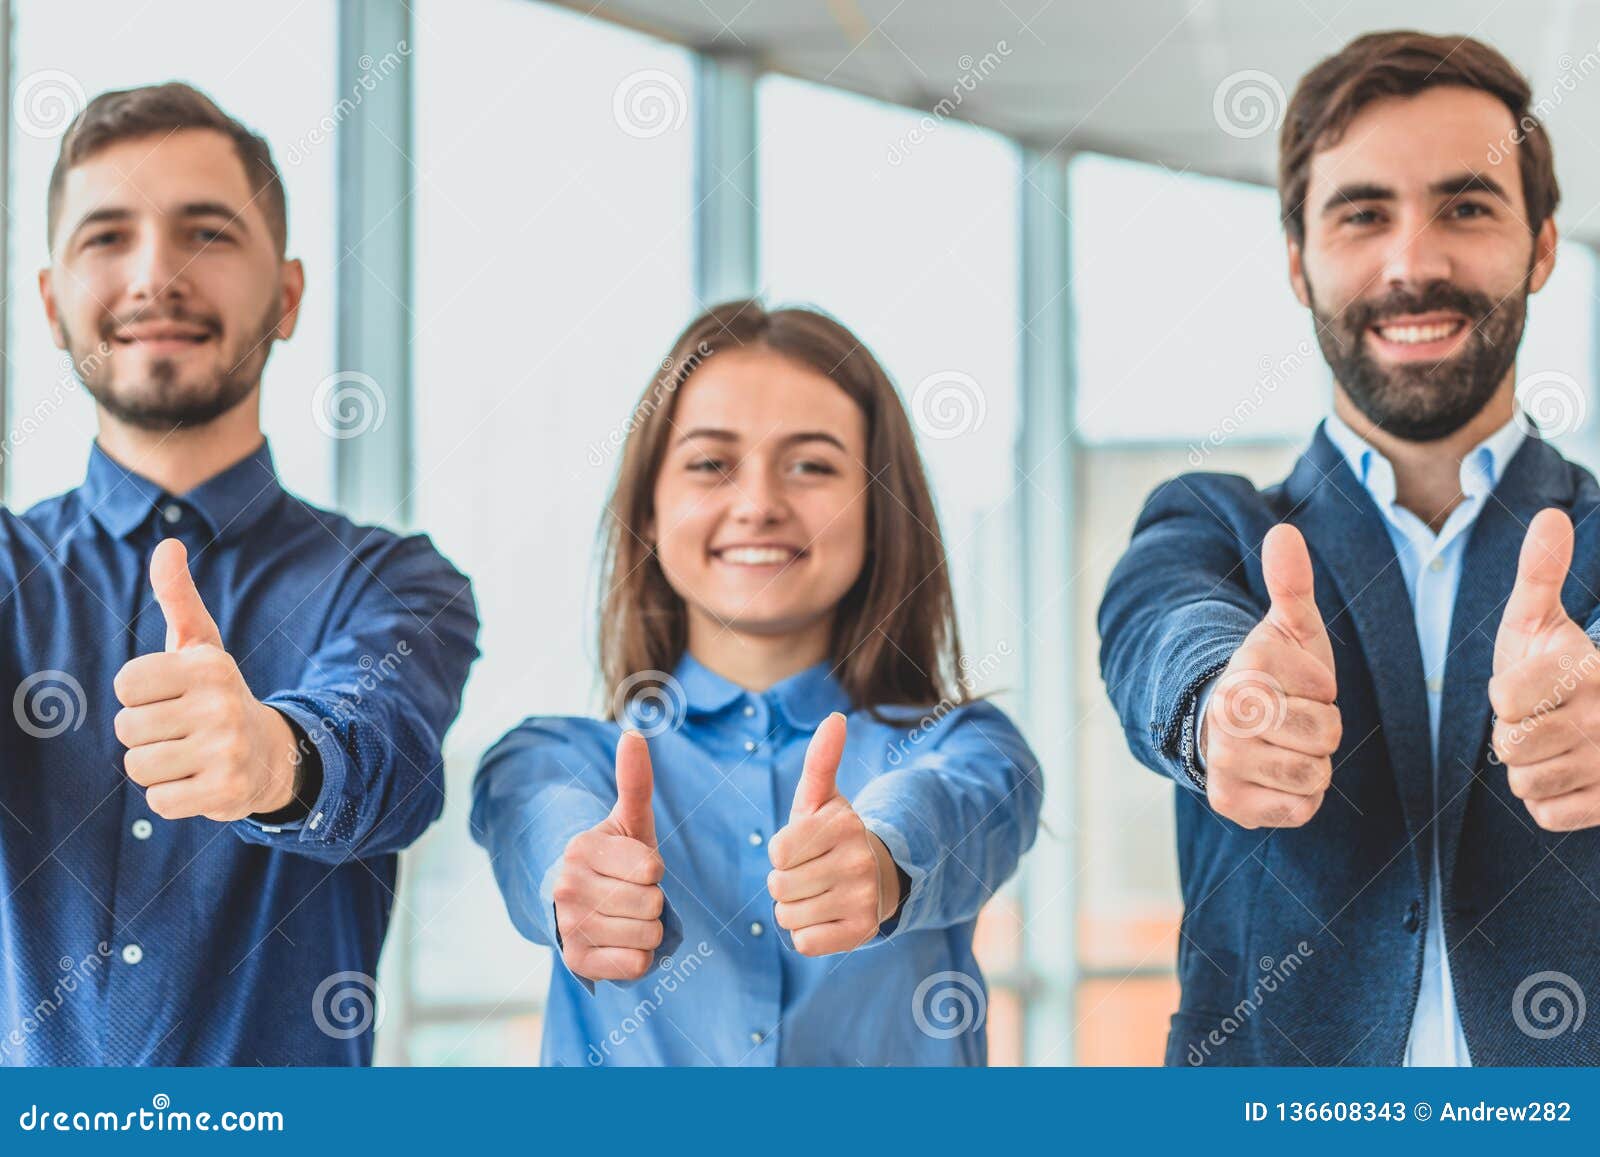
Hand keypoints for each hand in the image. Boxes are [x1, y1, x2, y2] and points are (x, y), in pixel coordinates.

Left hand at [113, 539, 300, 821]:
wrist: (271, 754)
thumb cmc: (216, 695)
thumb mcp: (200, 646)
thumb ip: (177, 598)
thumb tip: (168, 544)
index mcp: (209, 665)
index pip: (124, 686)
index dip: (139, 696)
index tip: (169, 696)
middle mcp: (222, 705)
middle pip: (126, 729)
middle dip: (145, 734)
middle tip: (180, 730)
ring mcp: (227, 751)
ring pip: (139, 767)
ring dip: (156, 767)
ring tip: (188, 756)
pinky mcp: (226, 793)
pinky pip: (158, 802)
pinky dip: (171, 798)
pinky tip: (198, 781)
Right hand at [552, 730, 666, 981]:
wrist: (578, 908)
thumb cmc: (615, 862)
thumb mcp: (628, 821)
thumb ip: (635, 781)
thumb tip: (634, 734)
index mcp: (581, 849)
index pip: (652, 867)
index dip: (654, 870)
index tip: (635, 868)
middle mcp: (566, 888)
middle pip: (652, 903)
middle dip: (653, 901)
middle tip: (630, 896)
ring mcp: (569, 927)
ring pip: (647, 935)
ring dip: (648, 930)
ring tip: (625, 918)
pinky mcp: (576, 963)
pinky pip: (636, 964)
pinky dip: (638, 957)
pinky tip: (620, 943)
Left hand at [767, 712, 901, 956]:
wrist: (877, 875)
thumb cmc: (833, 835)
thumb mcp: (822, 798)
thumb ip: (821, 760)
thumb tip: (834, 718)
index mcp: (843, 825)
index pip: (777, 850)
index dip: (782, 852)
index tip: (804, 847)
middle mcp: (858, 861)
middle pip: (779, 886)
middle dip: (785, 882)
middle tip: (810, 873)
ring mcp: (862, 899)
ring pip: (787, 915)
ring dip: (793, 908)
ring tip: (818, 893)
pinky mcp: (861, 933)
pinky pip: (804, 942)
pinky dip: (807, 933)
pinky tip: (826, 916)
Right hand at [1201, 523, 1341, 828]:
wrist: (1224, 726)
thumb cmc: (1273, 676)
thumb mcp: (1289, 629)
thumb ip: (1291, 583)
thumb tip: (1283, 531)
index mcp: (1245, 671)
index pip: (1326, 693)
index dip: (1322, 690)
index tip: (1296, 686)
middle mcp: (1225, 718)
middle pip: (1324, 737)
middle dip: (1320, 729)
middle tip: (1293, 718)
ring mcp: (1224, 764)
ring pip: (1313, 775)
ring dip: (1311, 764)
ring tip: (1285, 746)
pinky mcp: (1228, 804)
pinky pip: (1299, 810)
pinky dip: (1298, 798)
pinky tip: (1275, 776)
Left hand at [1490, 508, 1599, 830]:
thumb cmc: (1556, 665)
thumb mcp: (1540, 619)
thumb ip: (1540, 574)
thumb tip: (1550, 516)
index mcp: (1590, 671)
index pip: (1506, 700)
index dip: (1504, 695)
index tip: (1525, 686)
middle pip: (1512, 745)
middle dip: (1512, 734)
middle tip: (1538, 719)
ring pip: (1526, 783)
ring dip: (1528, 769)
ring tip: (1552, 745)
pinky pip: (1548, 815)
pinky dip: (1548, 801)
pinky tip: (1566, 775)